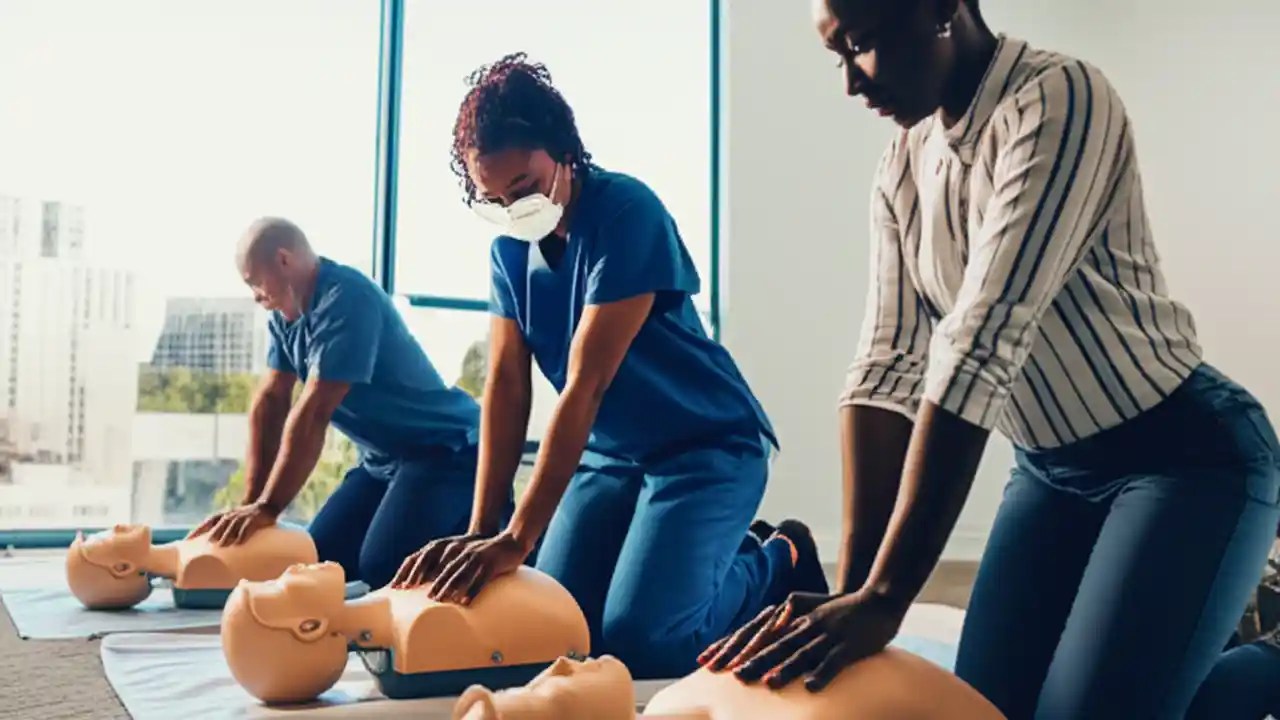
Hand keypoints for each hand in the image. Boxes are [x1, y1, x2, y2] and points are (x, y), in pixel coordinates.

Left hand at [187, 502, 278, 546]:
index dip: (197, 530)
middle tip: (207, 543)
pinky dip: (242, 535)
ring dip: (226, 535)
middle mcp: (231, 514)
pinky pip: (246, 528)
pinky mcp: (253, 519)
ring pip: (232, 525)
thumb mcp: (233, 519)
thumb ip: (224, 529)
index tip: (186, 540)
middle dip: (213, 533)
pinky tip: (239, 543)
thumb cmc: (246, 517)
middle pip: (219, 523)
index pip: (207, 522)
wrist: (266, 506)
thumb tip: (213, 546)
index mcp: (224, 515)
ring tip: (221, 545)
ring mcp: (242, 516)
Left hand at [391, 532, 527, 603]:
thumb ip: (452, 566)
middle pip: (445, 570)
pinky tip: (465, 602)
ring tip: (442, 601)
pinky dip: (471, 591)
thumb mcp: (467, 556)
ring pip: (461, 575)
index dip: (416, 572)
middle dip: (434, 584)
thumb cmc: (488, 554)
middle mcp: (463, 552)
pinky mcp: (491, 564)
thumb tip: (435, 585)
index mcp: (454, 550)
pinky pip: (480, 580)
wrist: (513, 543)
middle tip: (426, 599)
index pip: (429, 560)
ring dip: (450, 588)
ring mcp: (477, 557)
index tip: (404, 587)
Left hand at [697, 590, 906, 691]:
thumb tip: (758, 633)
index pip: (756, 632)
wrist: (877, 601)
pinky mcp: (849, 645)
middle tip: (733, 676)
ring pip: (802, 652)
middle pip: (775, 643)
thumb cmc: (838, 612)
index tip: (710, 661)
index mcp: (792, 618)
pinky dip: (823, 674)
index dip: (733, 646)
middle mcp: (805, 624)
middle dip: (753, 659)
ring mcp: (827, 633)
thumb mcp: (806, 613)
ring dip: (785, 668)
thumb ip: (784, 624)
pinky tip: (811, 687)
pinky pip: (834, 661)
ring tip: (768, 683)